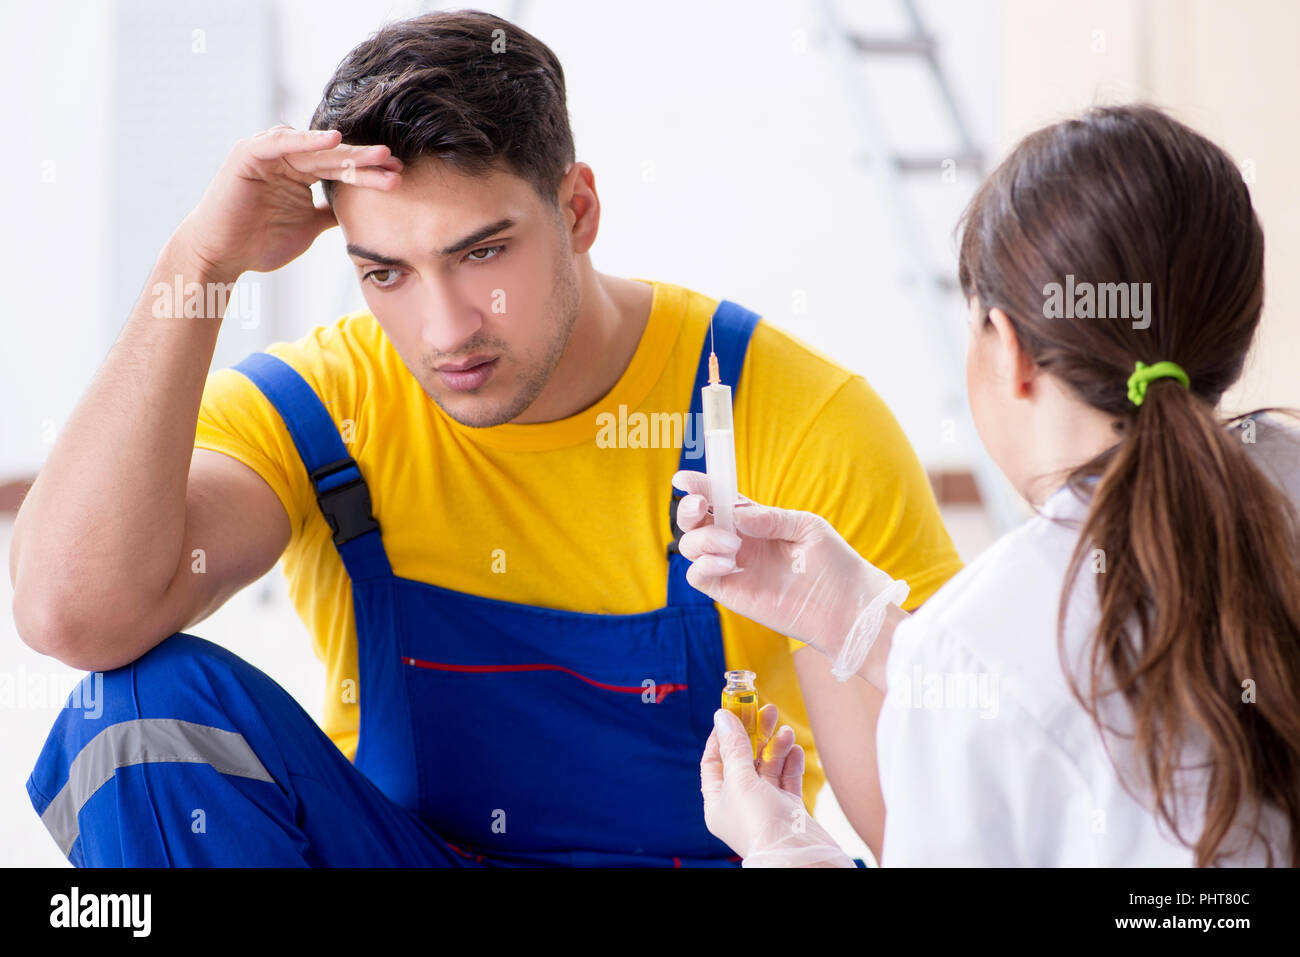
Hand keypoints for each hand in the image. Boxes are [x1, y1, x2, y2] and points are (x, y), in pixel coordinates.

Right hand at [173, 125, 403, 281]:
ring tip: (378, 155)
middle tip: (396, 162)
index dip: (369, 173)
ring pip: (314, 149)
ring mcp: (267, 153)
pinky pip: (281, 143)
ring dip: (347, 151)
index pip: (342, 169)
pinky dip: (306, 140)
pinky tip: (333, 139)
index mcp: (300, 173)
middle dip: (366, 161)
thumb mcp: (308, 227)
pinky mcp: (249, 154)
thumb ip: (330, 213)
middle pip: (333, 157)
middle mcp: (286, 158)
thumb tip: (358, 212)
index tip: (399, 176)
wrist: (221, 256)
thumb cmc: (260, 243)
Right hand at [672, 470, 907, 677]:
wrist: (846, 604)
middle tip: (700, 506)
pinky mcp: (731, 593)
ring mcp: (732, 568)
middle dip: (688, 510)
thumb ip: (770, 518)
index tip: (683, 478)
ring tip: (733, 545)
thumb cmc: (833, 562)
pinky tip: (728, 563)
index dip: (699, 486)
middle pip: (695, 522)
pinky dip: (703, 565)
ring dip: (702, 539)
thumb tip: (737, 516)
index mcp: (754, 521)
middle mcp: (738, 542)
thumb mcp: (806, 527)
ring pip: (691, 547)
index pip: (719, 499)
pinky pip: (698, 577)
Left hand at [701, 704, 853, 866]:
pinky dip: (791, 762)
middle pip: (744, 760)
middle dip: (755, 735)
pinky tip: (795, 748)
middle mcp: (740, 804)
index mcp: (718, 802)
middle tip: (767, 711)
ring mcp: (765, 806)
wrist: (798, 856)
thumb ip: (734, 747)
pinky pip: (787, 779)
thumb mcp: (741, 780)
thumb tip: (722, 716)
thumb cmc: (760, 823)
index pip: (714, 761)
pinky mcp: (788, 809)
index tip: (732, 713)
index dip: (722, 736)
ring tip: (786, 731)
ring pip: (768, 767)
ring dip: (776, 746)